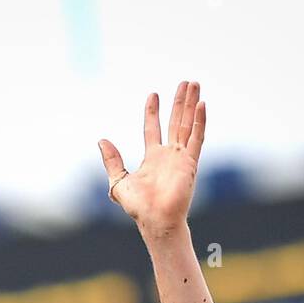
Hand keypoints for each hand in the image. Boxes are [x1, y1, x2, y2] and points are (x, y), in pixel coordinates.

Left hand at [98, 80, 205, 236]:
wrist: (156, 220)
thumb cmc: (139, 207)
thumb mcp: (118, 181)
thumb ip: (112, 160)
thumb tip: (102, 140)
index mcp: (153, 158)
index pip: (153, 129)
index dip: (153, 111)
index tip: (154, 94)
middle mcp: (169, 156)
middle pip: (175, 122)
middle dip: (180, 102)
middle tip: (186, 82)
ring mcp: (181, 158)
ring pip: (187, 125)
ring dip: (191, 105)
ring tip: (194, 84)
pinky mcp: (191, 163)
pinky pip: (197, 138)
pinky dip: (199, 121)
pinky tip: (202, 104)